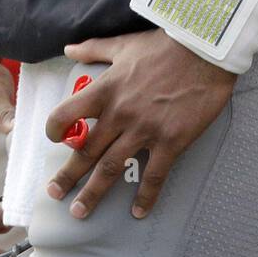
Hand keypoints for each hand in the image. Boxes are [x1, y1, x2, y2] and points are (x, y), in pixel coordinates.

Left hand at [45, 29, 234, 220]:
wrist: (204, 50)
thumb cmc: (165, 45)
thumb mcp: (124, 44)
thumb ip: (94, 49)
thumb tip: (69, 49)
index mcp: (106, 89)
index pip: (67, 113)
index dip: (54, 129)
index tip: (52, 140)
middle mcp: (120, 113)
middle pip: (86, 150)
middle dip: (68, 175)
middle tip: (54, 193)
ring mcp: (145, 129)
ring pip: (112, 167)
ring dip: (93, 192)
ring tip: (80, 212)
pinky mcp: (170, 141)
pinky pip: (154, 175)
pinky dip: (145, 197)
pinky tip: (137, 212)